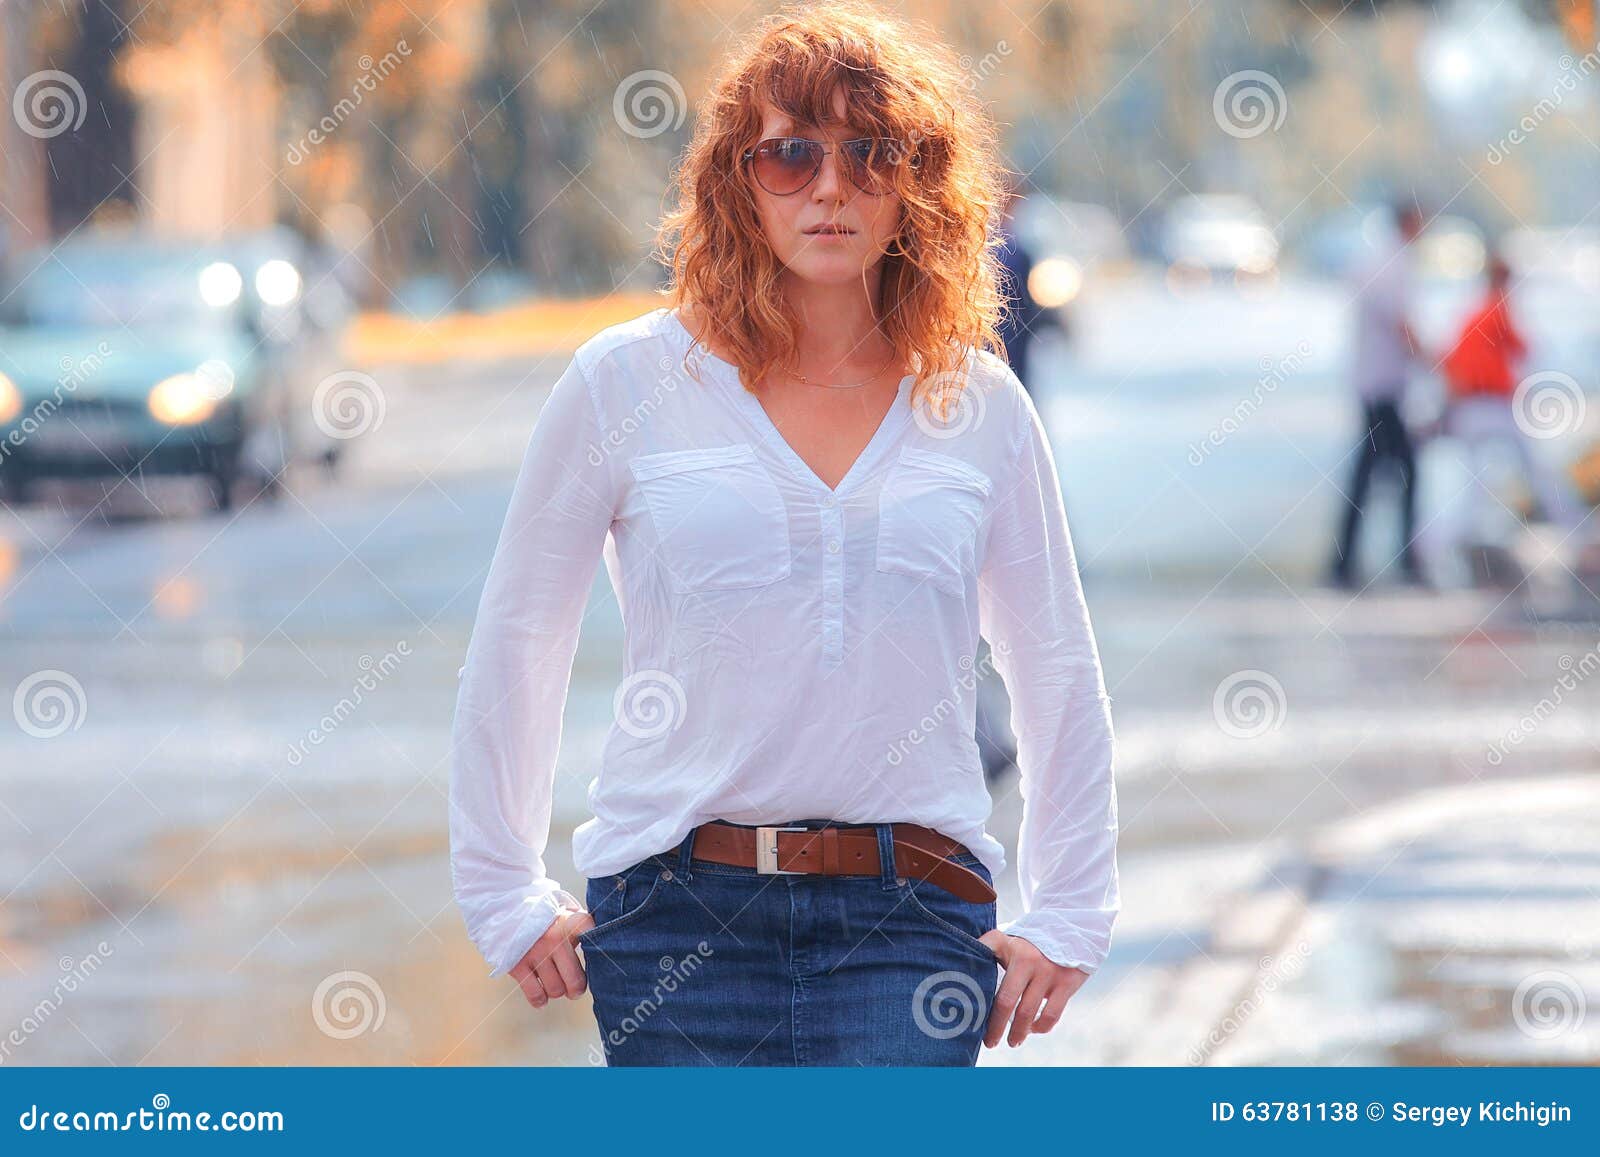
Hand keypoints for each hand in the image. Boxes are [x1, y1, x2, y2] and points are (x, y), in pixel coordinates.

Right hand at [507, 904, 593, 1009]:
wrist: (512, 909)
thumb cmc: (551, 920)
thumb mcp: (570, 915)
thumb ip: (588, 931)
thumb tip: (608, 954)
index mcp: (572, 922)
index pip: (594, 938)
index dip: (601, 953)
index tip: (603, 964)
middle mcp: (555, 937)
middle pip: (575, 981)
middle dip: (576, 989)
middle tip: (575, 989)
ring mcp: (535, 951)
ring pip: (556, 990)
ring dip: (557, 992)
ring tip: (556, 984)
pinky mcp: (517, 964)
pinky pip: (536, 994)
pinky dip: (540, 1000)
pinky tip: (543, 995)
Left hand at [978, 931, 1088, 1048]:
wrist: (1066, 929)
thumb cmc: (1026, 942)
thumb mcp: (1004, 940)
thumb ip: (984, 949)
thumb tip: (958, 966)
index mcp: (1013, 953)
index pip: (991, 981)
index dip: (981, 1006)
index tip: (972, 1022)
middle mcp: (1031, 963)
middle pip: (1008, 1003)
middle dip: (996, 1027)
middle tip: (990, 1042)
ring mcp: (1050, 974)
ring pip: (1030, 1013)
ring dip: (1019, 1032)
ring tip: (1013, 1042)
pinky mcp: (1067, 984)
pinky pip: (1052, 1015)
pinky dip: (1041, 1027)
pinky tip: (1033, 1030)